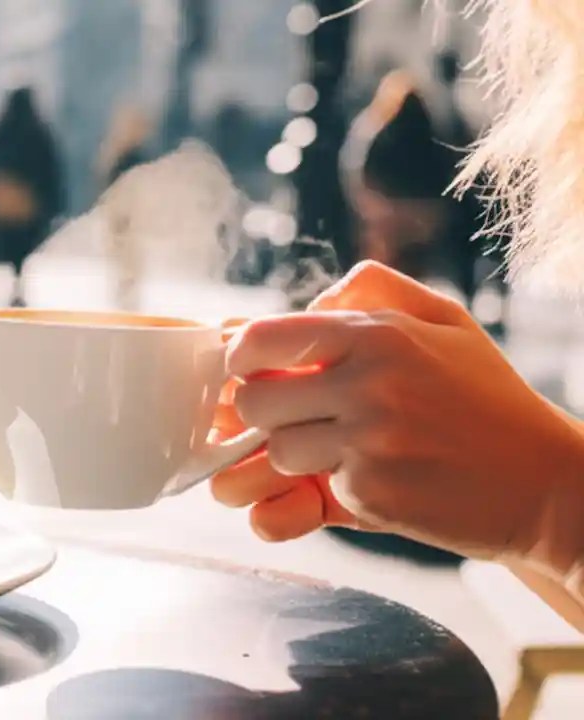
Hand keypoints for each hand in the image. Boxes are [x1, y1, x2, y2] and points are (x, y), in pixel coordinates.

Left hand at [209, 261, 583, 570]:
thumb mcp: (445, 321)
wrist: (548, 485)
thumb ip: (374, 291)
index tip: (253, 370)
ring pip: (276, 450)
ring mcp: (368, 439)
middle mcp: (368, 382)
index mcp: (377, 334)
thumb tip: (310, 300)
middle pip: (252, 399)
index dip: (243, 356)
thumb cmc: (488, 400)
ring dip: (298, 456)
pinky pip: (311, 489)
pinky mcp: (371, 491)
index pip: (261, 337)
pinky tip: (376, 478)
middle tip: (298, 418)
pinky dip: (333, 488)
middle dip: (266, 413)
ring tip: (343, 450)